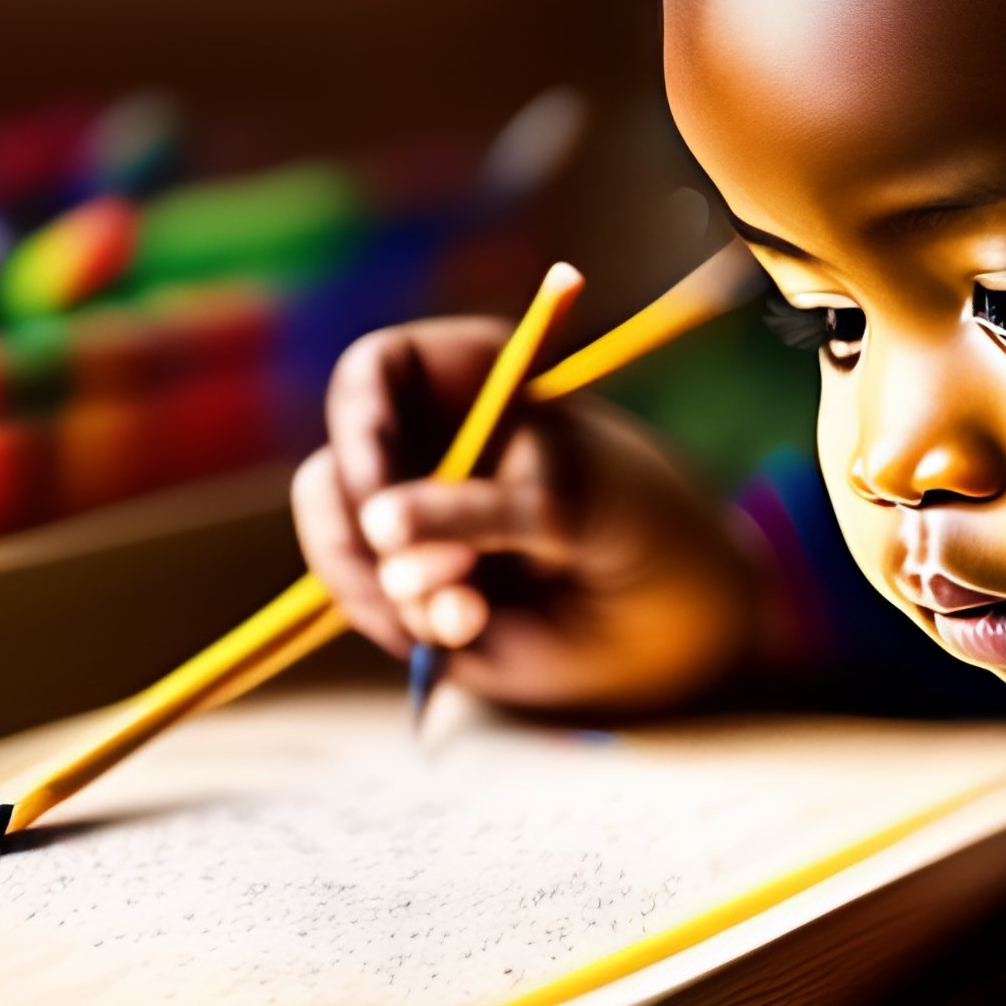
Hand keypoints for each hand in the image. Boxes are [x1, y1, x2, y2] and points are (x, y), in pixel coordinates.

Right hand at [292, 317, 775, 712]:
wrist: (672, 611)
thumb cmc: (638, 523)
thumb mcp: (576, 505)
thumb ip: (483, 512)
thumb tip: (385, 532)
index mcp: (470, 381)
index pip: (373, 374)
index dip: (359, 427)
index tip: (378, 496)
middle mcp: (425, 441)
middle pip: (333, 466)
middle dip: (359, 535)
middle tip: (420, 582)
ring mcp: (408, 515)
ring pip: (336, 540)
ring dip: (382, 592)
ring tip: (469, 617)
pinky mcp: (408, 584)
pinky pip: (363, 599)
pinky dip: (399, 625)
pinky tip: (464, 632)